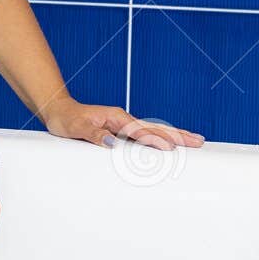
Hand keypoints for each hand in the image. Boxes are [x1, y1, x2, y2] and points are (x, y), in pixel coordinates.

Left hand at [41, 96, 202, 149]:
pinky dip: (161, 138)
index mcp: (116, 118)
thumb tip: (112, 142)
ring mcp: (124, 124)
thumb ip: (94, 135)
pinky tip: (169, 144)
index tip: (172, 149)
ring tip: (194, 140)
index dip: (156, 141)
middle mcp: (124, 120)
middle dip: (178, 135)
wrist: (59, 111)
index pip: (141, 132)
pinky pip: (146, 134)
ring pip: (154, 130)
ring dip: (174, 135)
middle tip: (199, 141)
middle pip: (156, 128)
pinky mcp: (121, 129)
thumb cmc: (67, 119)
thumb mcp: (77, 128)